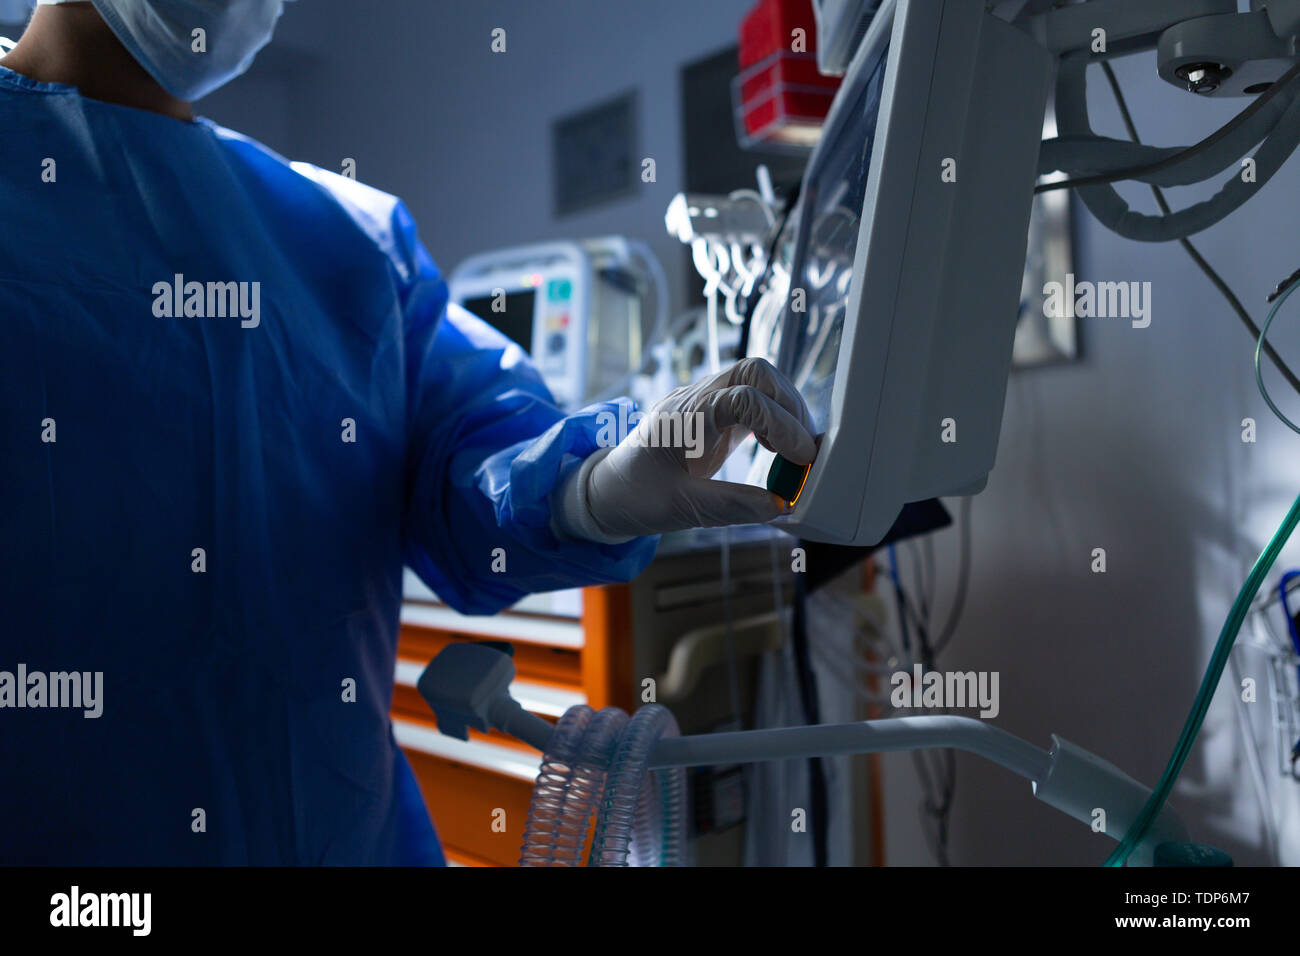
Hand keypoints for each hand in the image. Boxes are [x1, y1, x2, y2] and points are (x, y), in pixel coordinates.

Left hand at [583, 357, 817, 538]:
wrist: (607, 490)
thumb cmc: (634, 496)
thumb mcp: (681, 508)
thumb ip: (732, 506)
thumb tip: (781, 505)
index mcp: (683, 417)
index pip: (744, 397)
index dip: (781, 423)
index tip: (801, 458)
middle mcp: (694, 399)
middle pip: (755, 371)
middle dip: (789, 404)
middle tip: (805, 448)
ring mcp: (704, 402)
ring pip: (756, 380)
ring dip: (784, 409)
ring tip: (795, 452)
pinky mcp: (712, 414)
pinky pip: (750, 401)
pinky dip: (772, 418)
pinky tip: (777, 449)